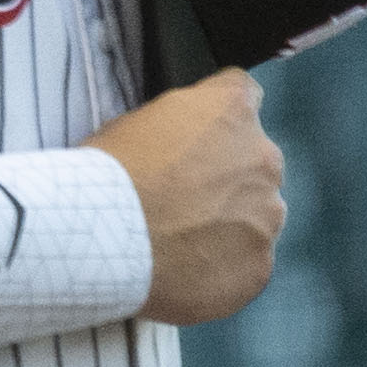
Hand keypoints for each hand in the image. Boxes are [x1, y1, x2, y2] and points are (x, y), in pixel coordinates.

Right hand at [89, 70, 285, 325]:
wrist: (99, 240)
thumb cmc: (104, 174)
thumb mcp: (133, 124)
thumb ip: (177, 129)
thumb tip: (188, 149)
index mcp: (231, 113)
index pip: (242, 95)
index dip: (216, 119)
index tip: (195, 138)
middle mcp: (264, 159)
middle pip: (255, 162)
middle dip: (227, 177)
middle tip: (181, 199)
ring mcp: (267, 217)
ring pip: (256, 216)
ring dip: (228, 223)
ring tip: (179, 244)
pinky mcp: (258, 267)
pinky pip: (246, 263)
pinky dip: (220, 267)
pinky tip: (183, 271)